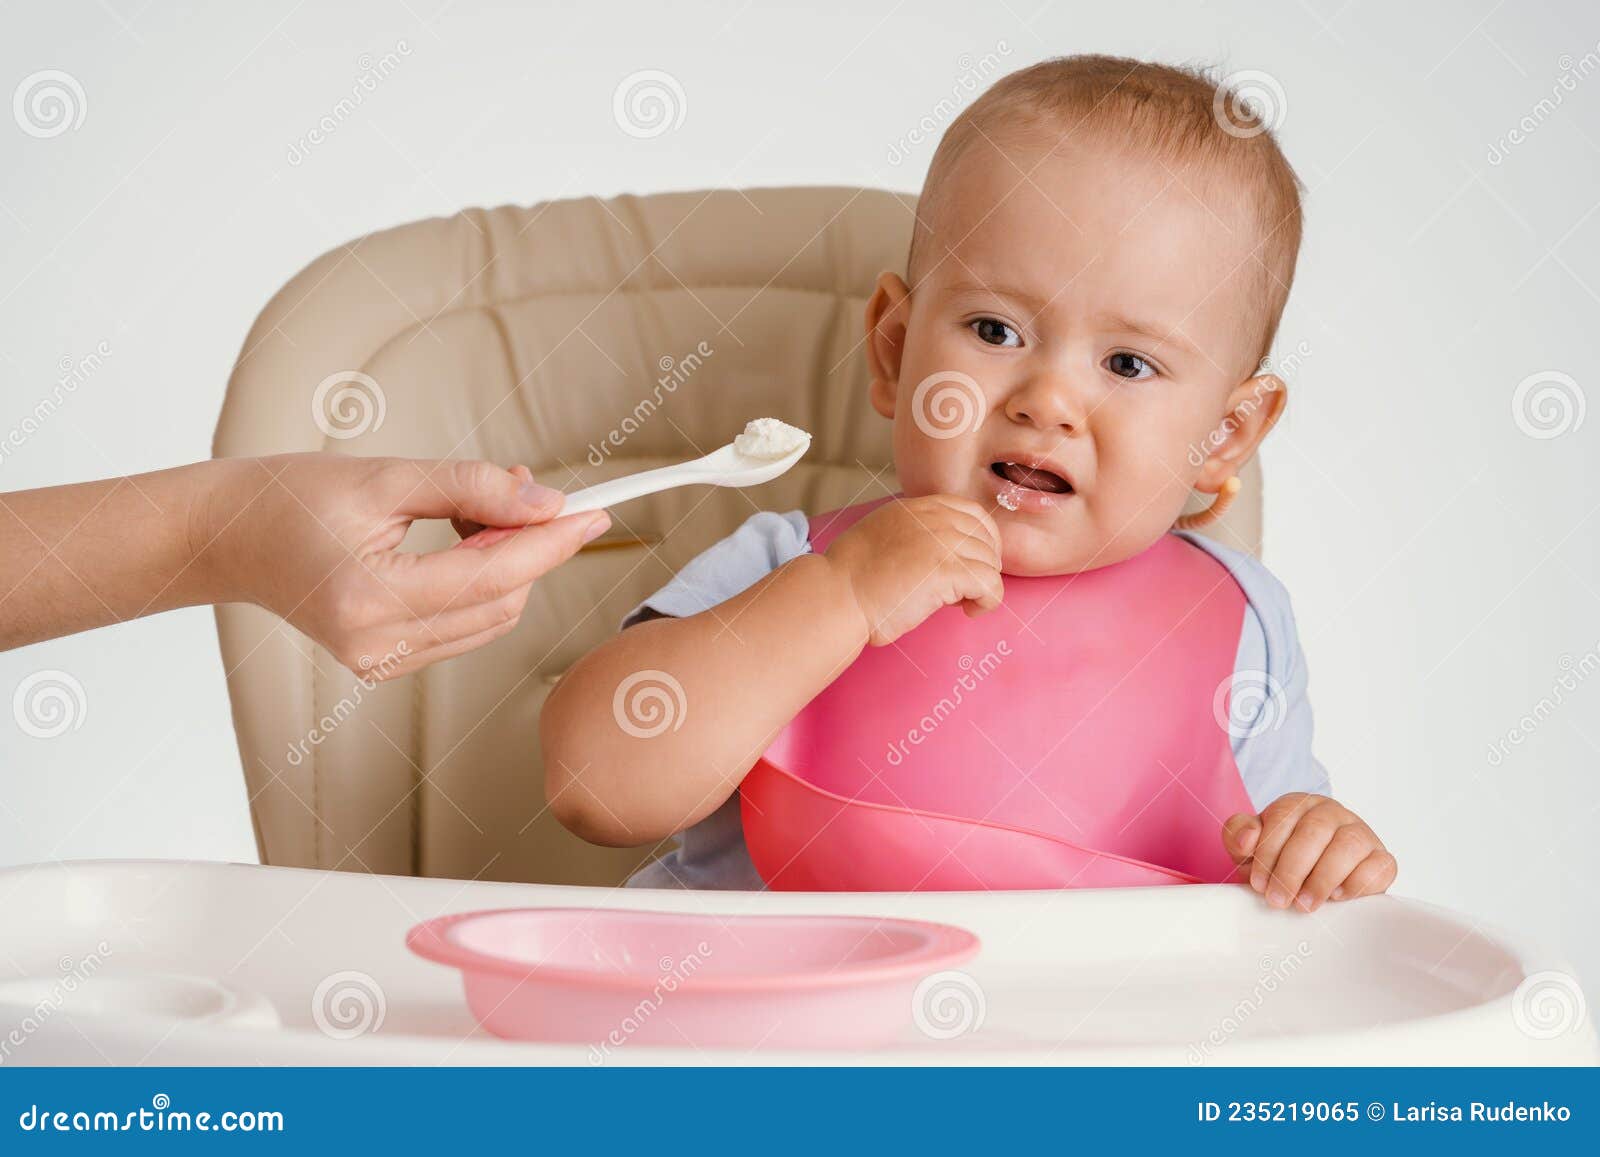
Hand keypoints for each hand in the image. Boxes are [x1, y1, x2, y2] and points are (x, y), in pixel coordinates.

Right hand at [203, 453, 608, 676]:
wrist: (225, 537)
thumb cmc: (289, 497)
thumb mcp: (385, 477)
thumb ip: (472, 488)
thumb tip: (546, 501)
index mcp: (370, 598)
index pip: (493, 577)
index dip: (552, 542)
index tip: (594, 512)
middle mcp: (376, 645)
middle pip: (501, 602)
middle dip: (528, 545)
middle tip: (519, 487)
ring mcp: (379, 663)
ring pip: (490, 619)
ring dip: (506, 565)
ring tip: (476, 510)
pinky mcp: (382, 663)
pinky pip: (463, 628)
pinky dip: (479, 585)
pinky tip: (460, 543)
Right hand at [823, 495, 1002, 646]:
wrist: (837, 595)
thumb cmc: (852, 577)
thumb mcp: (884, 532)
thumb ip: (915, 532)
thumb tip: (943, 551)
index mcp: (920, 507)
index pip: (974, 514)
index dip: (981, 542)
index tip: (970, 564)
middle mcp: (935, 518)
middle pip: (988, 539)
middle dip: (981, 565)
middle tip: (960, 589)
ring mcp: (943, 543)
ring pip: (991, 564)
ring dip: (980, 586)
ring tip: (956, 602)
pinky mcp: (948, 571)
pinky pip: (991, 585)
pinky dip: (987, 602)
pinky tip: (967, 611)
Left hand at [1221, 793, 1396, 911]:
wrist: (1310, 883)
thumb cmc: (1278, 861)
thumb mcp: (1249, 848)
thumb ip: (1238, 835)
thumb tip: (1246, 838)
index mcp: (1298, 804)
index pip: (1284, 816)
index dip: (1268, 851)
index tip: (1258, 883)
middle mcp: (1332, 813)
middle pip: (1315, 831)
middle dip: (1292, 869)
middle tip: (1279, 899)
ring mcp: (1361, 834)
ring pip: (1348, 845)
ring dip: (1322, 878)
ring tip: (1304, 904)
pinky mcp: (1382, 859)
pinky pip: (1379, 866)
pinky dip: (1357, 883)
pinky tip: (1337, 898)